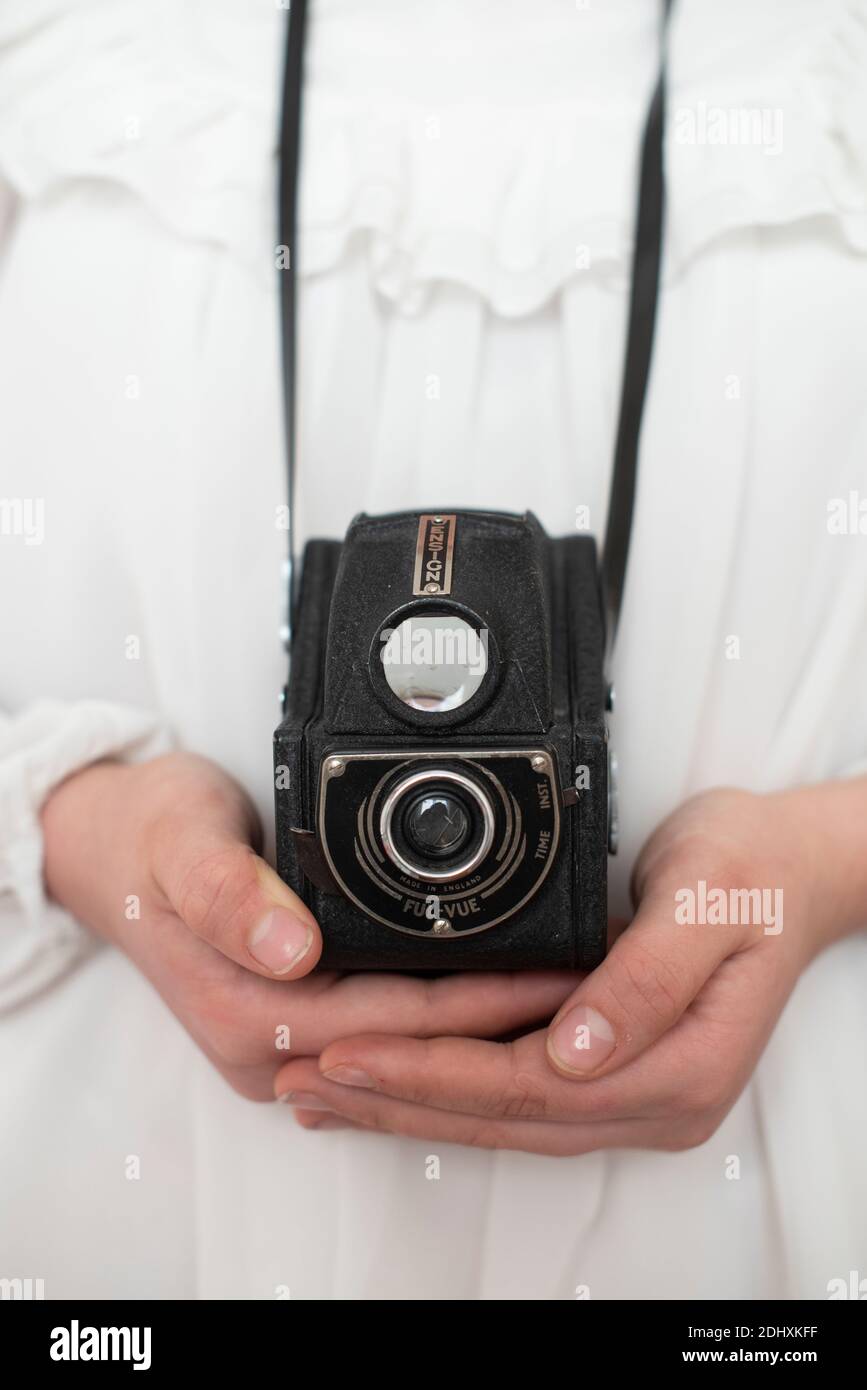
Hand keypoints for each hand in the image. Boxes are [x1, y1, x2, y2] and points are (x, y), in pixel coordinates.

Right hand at [42, 752, 575, 1101]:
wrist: (113, 847)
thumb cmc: (150, 835)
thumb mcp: (182, 841)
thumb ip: (229, 892)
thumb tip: (288, 947)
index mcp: (251, 1014)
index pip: (400, 1019)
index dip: (490, 999)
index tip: (567, 975)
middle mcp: (271, 1047)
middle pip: (418, 1041)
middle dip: (511, 1016)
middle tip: (601, 981)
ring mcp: (283, 1044)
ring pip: (410, 1043)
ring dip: (490, 1019)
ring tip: (575, 985)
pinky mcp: (296, 1023)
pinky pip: (388, 1030)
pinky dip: (448, 1012)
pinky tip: (501, 987)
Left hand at [274, 786, 836, 1149]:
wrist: (789, 865)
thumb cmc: (753, 871)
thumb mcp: (709, 902)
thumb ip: (649, 977)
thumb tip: (578, 1047)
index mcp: (679, 1066)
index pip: (528, 1088)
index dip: (430, 1075)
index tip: (350, 1053)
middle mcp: (655, 1097)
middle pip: (502, 1118)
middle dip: (396, 1101)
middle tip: (303, 1081)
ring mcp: (636, 1092)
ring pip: (502, 1117)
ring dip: (409, 1104)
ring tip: (324, 1090)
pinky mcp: (615, 1070)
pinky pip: (517, 1095)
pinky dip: (447, 1088)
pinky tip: (396, 1077)